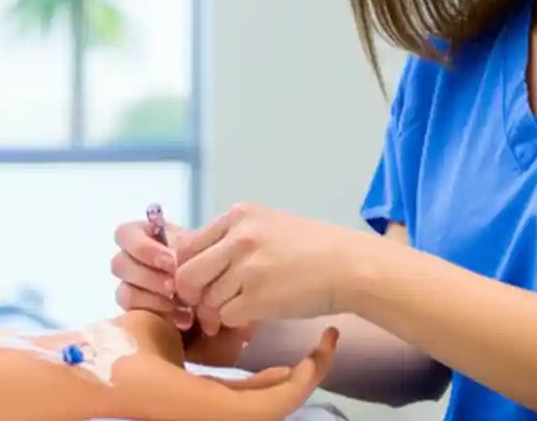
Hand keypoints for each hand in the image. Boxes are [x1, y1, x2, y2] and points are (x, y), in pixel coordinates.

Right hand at [110, 219, 192, 328]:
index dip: (143, 248)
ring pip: (124, 292)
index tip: (170, 261)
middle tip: (175, 286)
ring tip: (181, 303)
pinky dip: (159, 314)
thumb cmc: (201, 259)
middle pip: (120, 265)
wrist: (212, 286)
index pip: (124, 234)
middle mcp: (129, 259)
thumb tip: (173, 262)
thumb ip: (182, 249)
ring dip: (153, 298)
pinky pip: (135, 313)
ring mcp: (129, 286)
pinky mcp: (135, 310)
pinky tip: (182, 317)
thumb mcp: (196, 247)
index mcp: (141, 234)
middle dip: (151, 277)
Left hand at [173, 203, 369, 329]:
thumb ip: (231, 240)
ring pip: (207, 299)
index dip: (188, 269)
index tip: (200, 282)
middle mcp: (238, 237)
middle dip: (192, 295)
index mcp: (238, 215)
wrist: (349, 266)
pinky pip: (226, 316)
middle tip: (206, 305)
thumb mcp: (267, 226)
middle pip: (188, 274)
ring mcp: (247, 268)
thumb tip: (196, 266)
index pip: (187, 246)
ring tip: (240, 309)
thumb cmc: (311, 248)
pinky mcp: (258, 297)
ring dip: (218, 311)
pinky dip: (236, 321)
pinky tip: (253, 315)